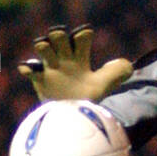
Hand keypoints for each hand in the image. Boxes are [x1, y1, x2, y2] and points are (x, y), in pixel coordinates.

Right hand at [18, 24, 132, 101]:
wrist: (74, 121)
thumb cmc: (89, 101)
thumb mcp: (104, 85)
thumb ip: (116, 73)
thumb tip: (129, 65)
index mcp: (80, 58)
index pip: (81, 39)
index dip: (82, 35)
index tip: (85, 34)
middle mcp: (65, 60)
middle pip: (60, 39)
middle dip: (59, 35)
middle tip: (59, 36)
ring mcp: (52, 70)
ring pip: (44, 50)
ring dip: (43, 46)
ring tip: (43, 46)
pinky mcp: (41, 81)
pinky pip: (31, 71)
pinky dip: (27, 67)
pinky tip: (28, 68)